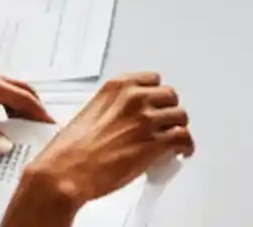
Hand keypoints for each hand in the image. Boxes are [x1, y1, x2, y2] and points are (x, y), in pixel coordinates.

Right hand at [21, 73, 193, 211]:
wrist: (65, 173)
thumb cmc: (69, 151)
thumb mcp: (88, 113)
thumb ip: (111, 109)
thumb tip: (123, 119)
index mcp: (117, 87)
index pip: (152, 79)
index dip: (157, 95)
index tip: (157, 103)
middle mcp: (134, 99)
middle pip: (170, 96)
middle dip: (169, 110)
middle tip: (166, 123)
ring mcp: (146, 120)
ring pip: (180, 116)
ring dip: (178, 128)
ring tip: (174, 138)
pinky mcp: (154, 143)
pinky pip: (183, 138)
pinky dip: (187, 145)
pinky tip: (183, 151)